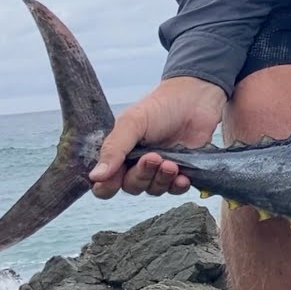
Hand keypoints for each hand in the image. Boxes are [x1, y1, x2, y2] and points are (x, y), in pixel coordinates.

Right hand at [88, 76, 225, 199]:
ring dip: (161, 180)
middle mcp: (136, 165)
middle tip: (153, 157)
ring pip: (153, 190)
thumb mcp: (132, 123)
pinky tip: (183, 177)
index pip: (104, 184)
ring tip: (171, 163)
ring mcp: (159, 170)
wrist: (196, 98)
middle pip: (131, 188)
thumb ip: (114, 149)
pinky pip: (175, 190)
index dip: (107, 186)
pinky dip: (177, 186)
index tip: (117, 176)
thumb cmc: (161, 106)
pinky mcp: (181, 171)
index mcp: (119, 154)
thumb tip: (95, 176)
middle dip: (141, 176)